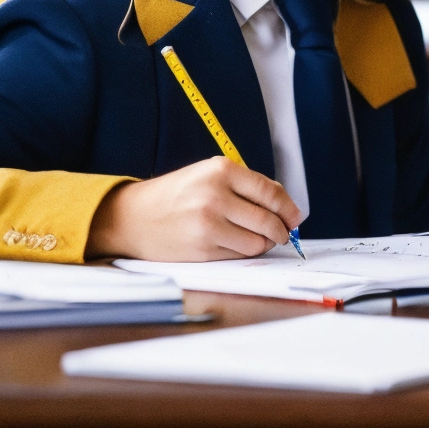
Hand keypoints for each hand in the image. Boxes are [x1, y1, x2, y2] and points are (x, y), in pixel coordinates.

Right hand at [87, 159, 302, 259]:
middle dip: (282, 230)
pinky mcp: (202, 250)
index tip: (296, 217)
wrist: (132, 217)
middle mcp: (215, 196)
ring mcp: (208, 225)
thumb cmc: (176, 194)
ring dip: (264, 244)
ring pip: (257, 243)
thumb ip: (246, 186)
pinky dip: (245, 253)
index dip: (288, 207)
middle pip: (268, 220)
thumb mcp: (208, 175)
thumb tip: (286, 206)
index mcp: (221, 171)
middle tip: (284, 234)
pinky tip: (237, 246)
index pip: (270, 192)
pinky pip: (238, 256)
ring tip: (259, 239)